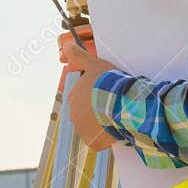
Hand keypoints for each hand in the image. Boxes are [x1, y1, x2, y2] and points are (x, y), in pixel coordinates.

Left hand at [58, 34, 117, 151]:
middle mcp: (73, 115)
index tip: (107, 95)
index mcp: (73, 97)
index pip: (83, 98)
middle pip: (86, 114)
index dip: (96, 96)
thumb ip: (78, 55)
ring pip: (92, 128)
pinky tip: (115, 130)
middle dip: (97, 112)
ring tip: (116, 118)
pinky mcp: (92, 143)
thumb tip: (66, 44)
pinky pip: (98, 142)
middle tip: (113, 107)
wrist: (121, 104)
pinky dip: (106, 139)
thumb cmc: (108, 83)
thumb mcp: (93, 64)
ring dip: (101, 125)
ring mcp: (82, 130)